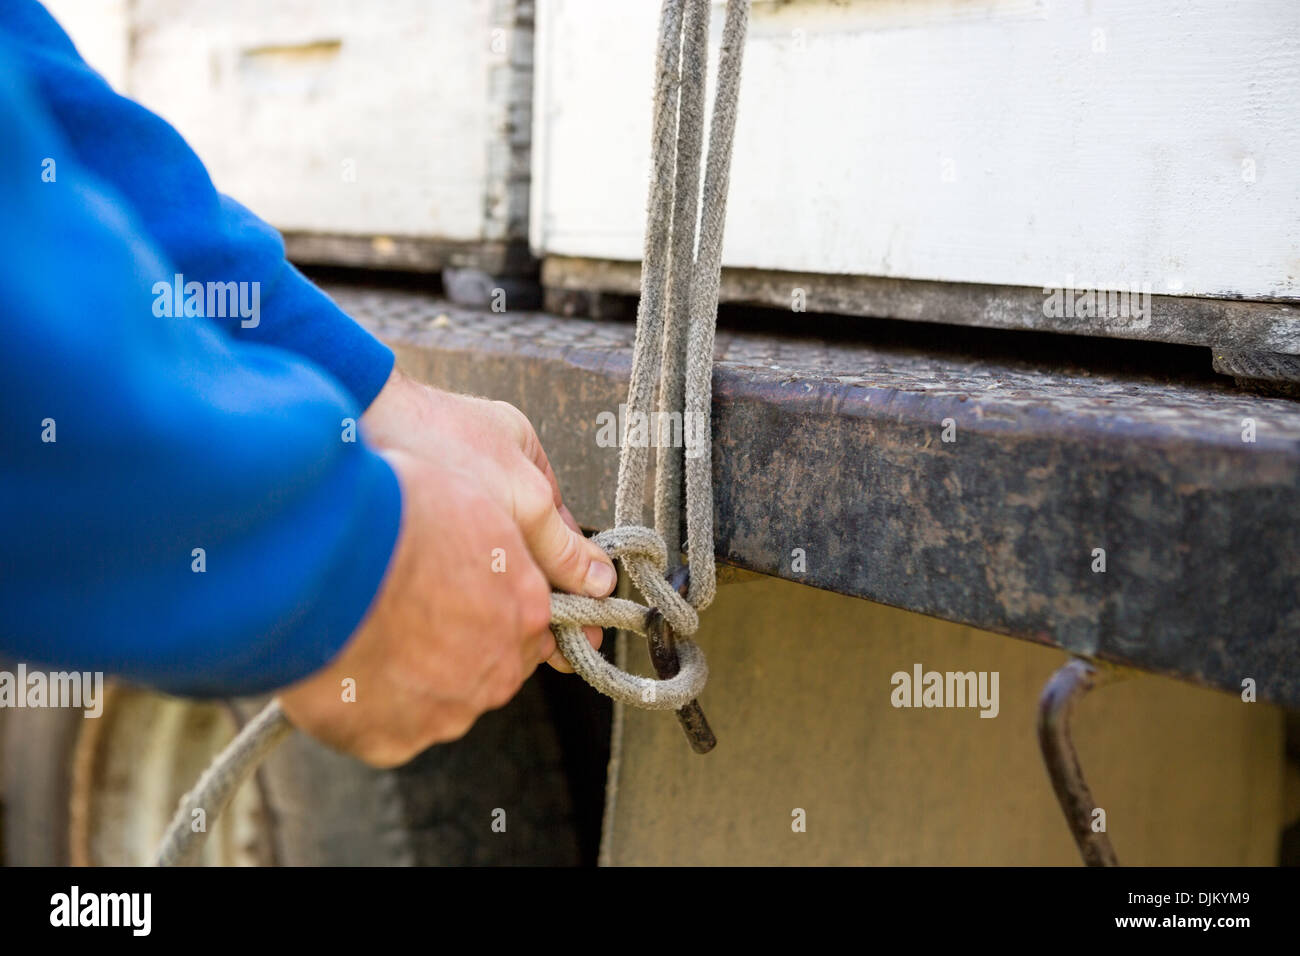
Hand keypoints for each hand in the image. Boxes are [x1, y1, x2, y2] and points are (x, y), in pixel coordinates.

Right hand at [280, 449, 555, 766]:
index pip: (524, 625)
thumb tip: (500, 561)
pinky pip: (383, 730)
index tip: (448, 595)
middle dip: (448, 648)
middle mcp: (498, 671)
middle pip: (482, 669)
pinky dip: (362, 708)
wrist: (331, 555)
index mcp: (526, 611)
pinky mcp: (392, 741)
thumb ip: (500, 553)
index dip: (483, 610)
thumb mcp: (474, 507)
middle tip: (399, 613)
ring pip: (433, 702)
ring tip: (360, 634)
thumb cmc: (398, 516)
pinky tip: (338, 668)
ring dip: (405, 678)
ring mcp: (446, 713)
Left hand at [361, 368, 609, 670]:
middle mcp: (484, 474)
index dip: (572, 583)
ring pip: (484, 561)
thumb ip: (560, 544)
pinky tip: (461, 620)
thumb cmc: (439, 443)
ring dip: (501, 598)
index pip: (558, 532)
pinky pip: (447, 561)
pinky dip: (461, 589)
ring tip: (517, 648)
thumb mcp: (521, 499)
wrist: (348, 424)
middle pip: (523, 549)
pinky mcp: (405, 511)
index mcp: (523, 457)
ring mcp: (443, 489)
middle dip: (539, 598)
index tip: (583, 632)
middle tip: (556, 654)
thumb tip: (602, 580)